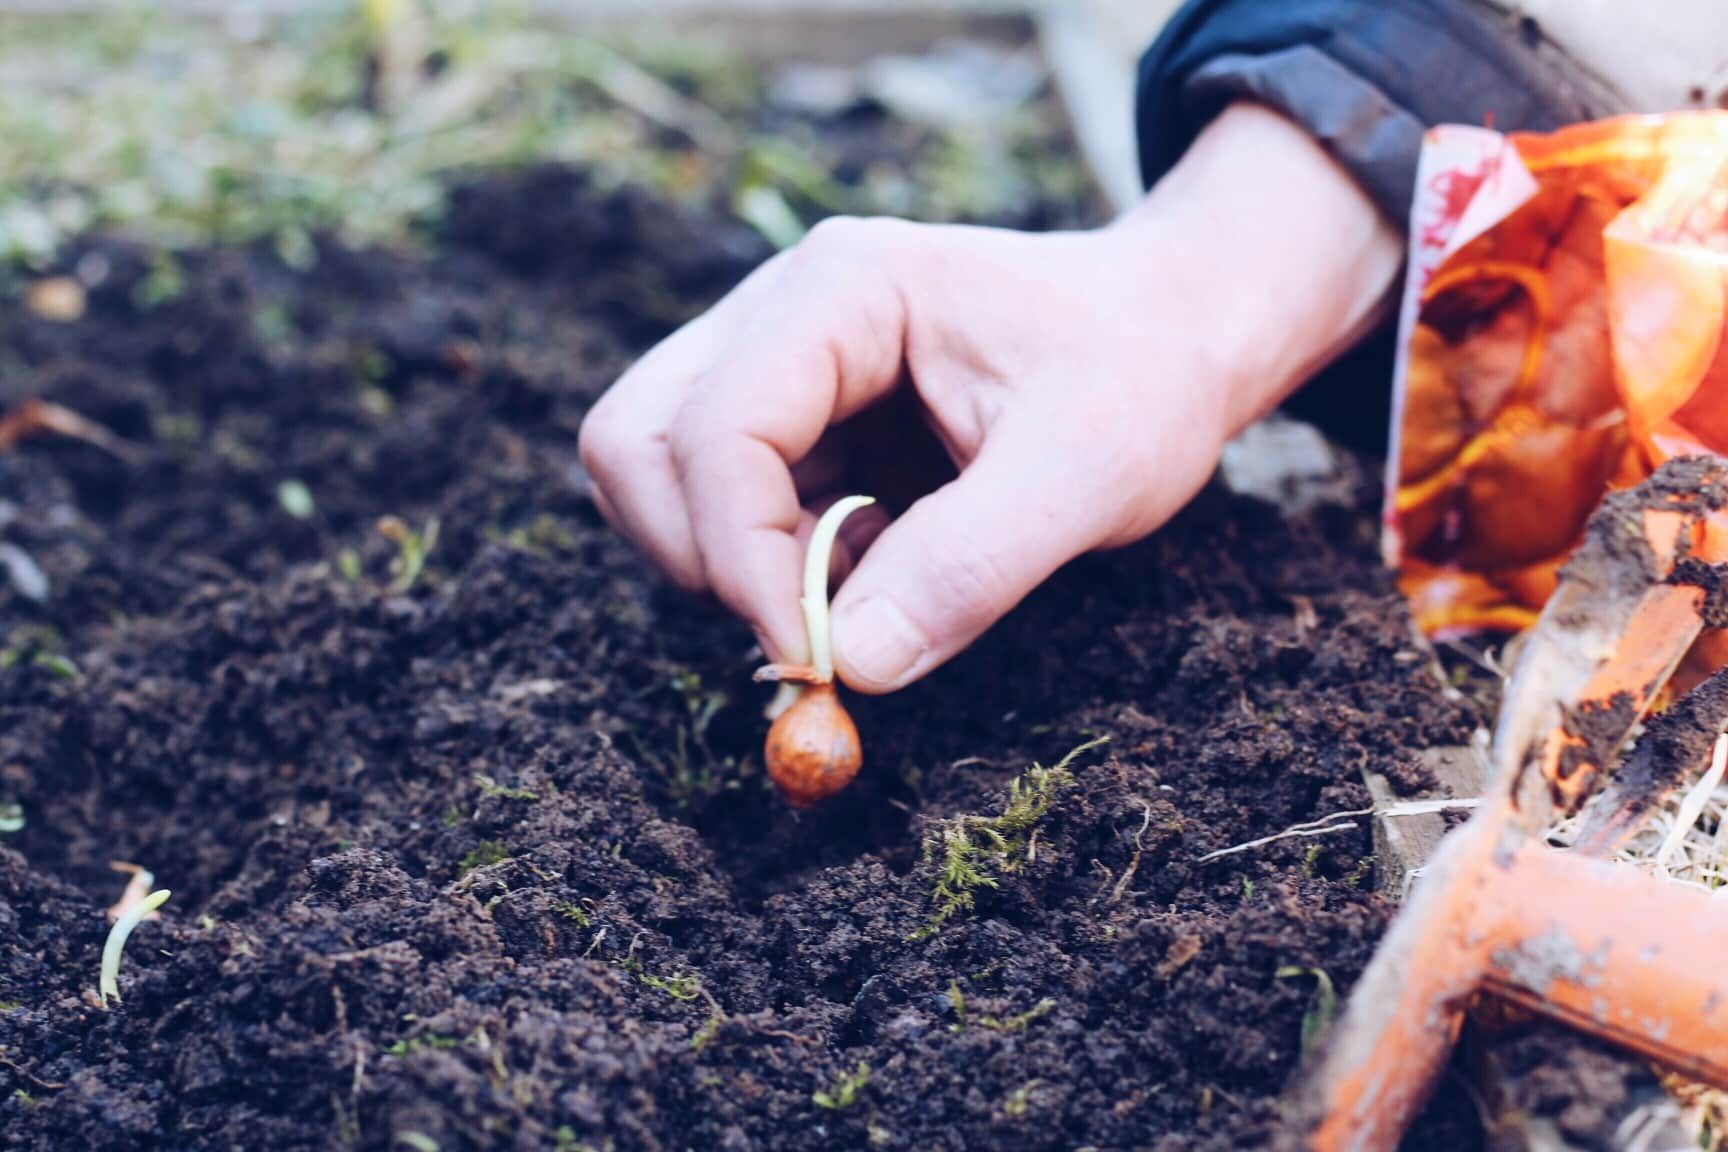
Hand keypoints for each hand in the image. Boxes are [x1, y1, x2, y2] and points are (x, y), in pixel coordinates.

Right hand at [579, 103, 1400, 691]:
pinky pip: (722, 508)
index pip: (716, 429)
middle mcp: (780, 316)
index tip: (812, 660)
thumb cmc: (1142, 375)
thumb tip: (847, 668)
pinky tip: (869, 568)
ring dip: (725, 567)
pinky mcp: (792, 424)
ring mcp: (774, 367)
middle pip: (636, 444)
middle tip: (803, 635)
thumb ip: (971, 565)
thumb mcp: (1090, 470)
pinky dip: (769, 570)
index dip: (744, 558)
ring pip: (656, 477)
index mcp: (842, 292)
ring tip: (851, 594)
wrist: (1173, 333)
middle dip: (701, 559)